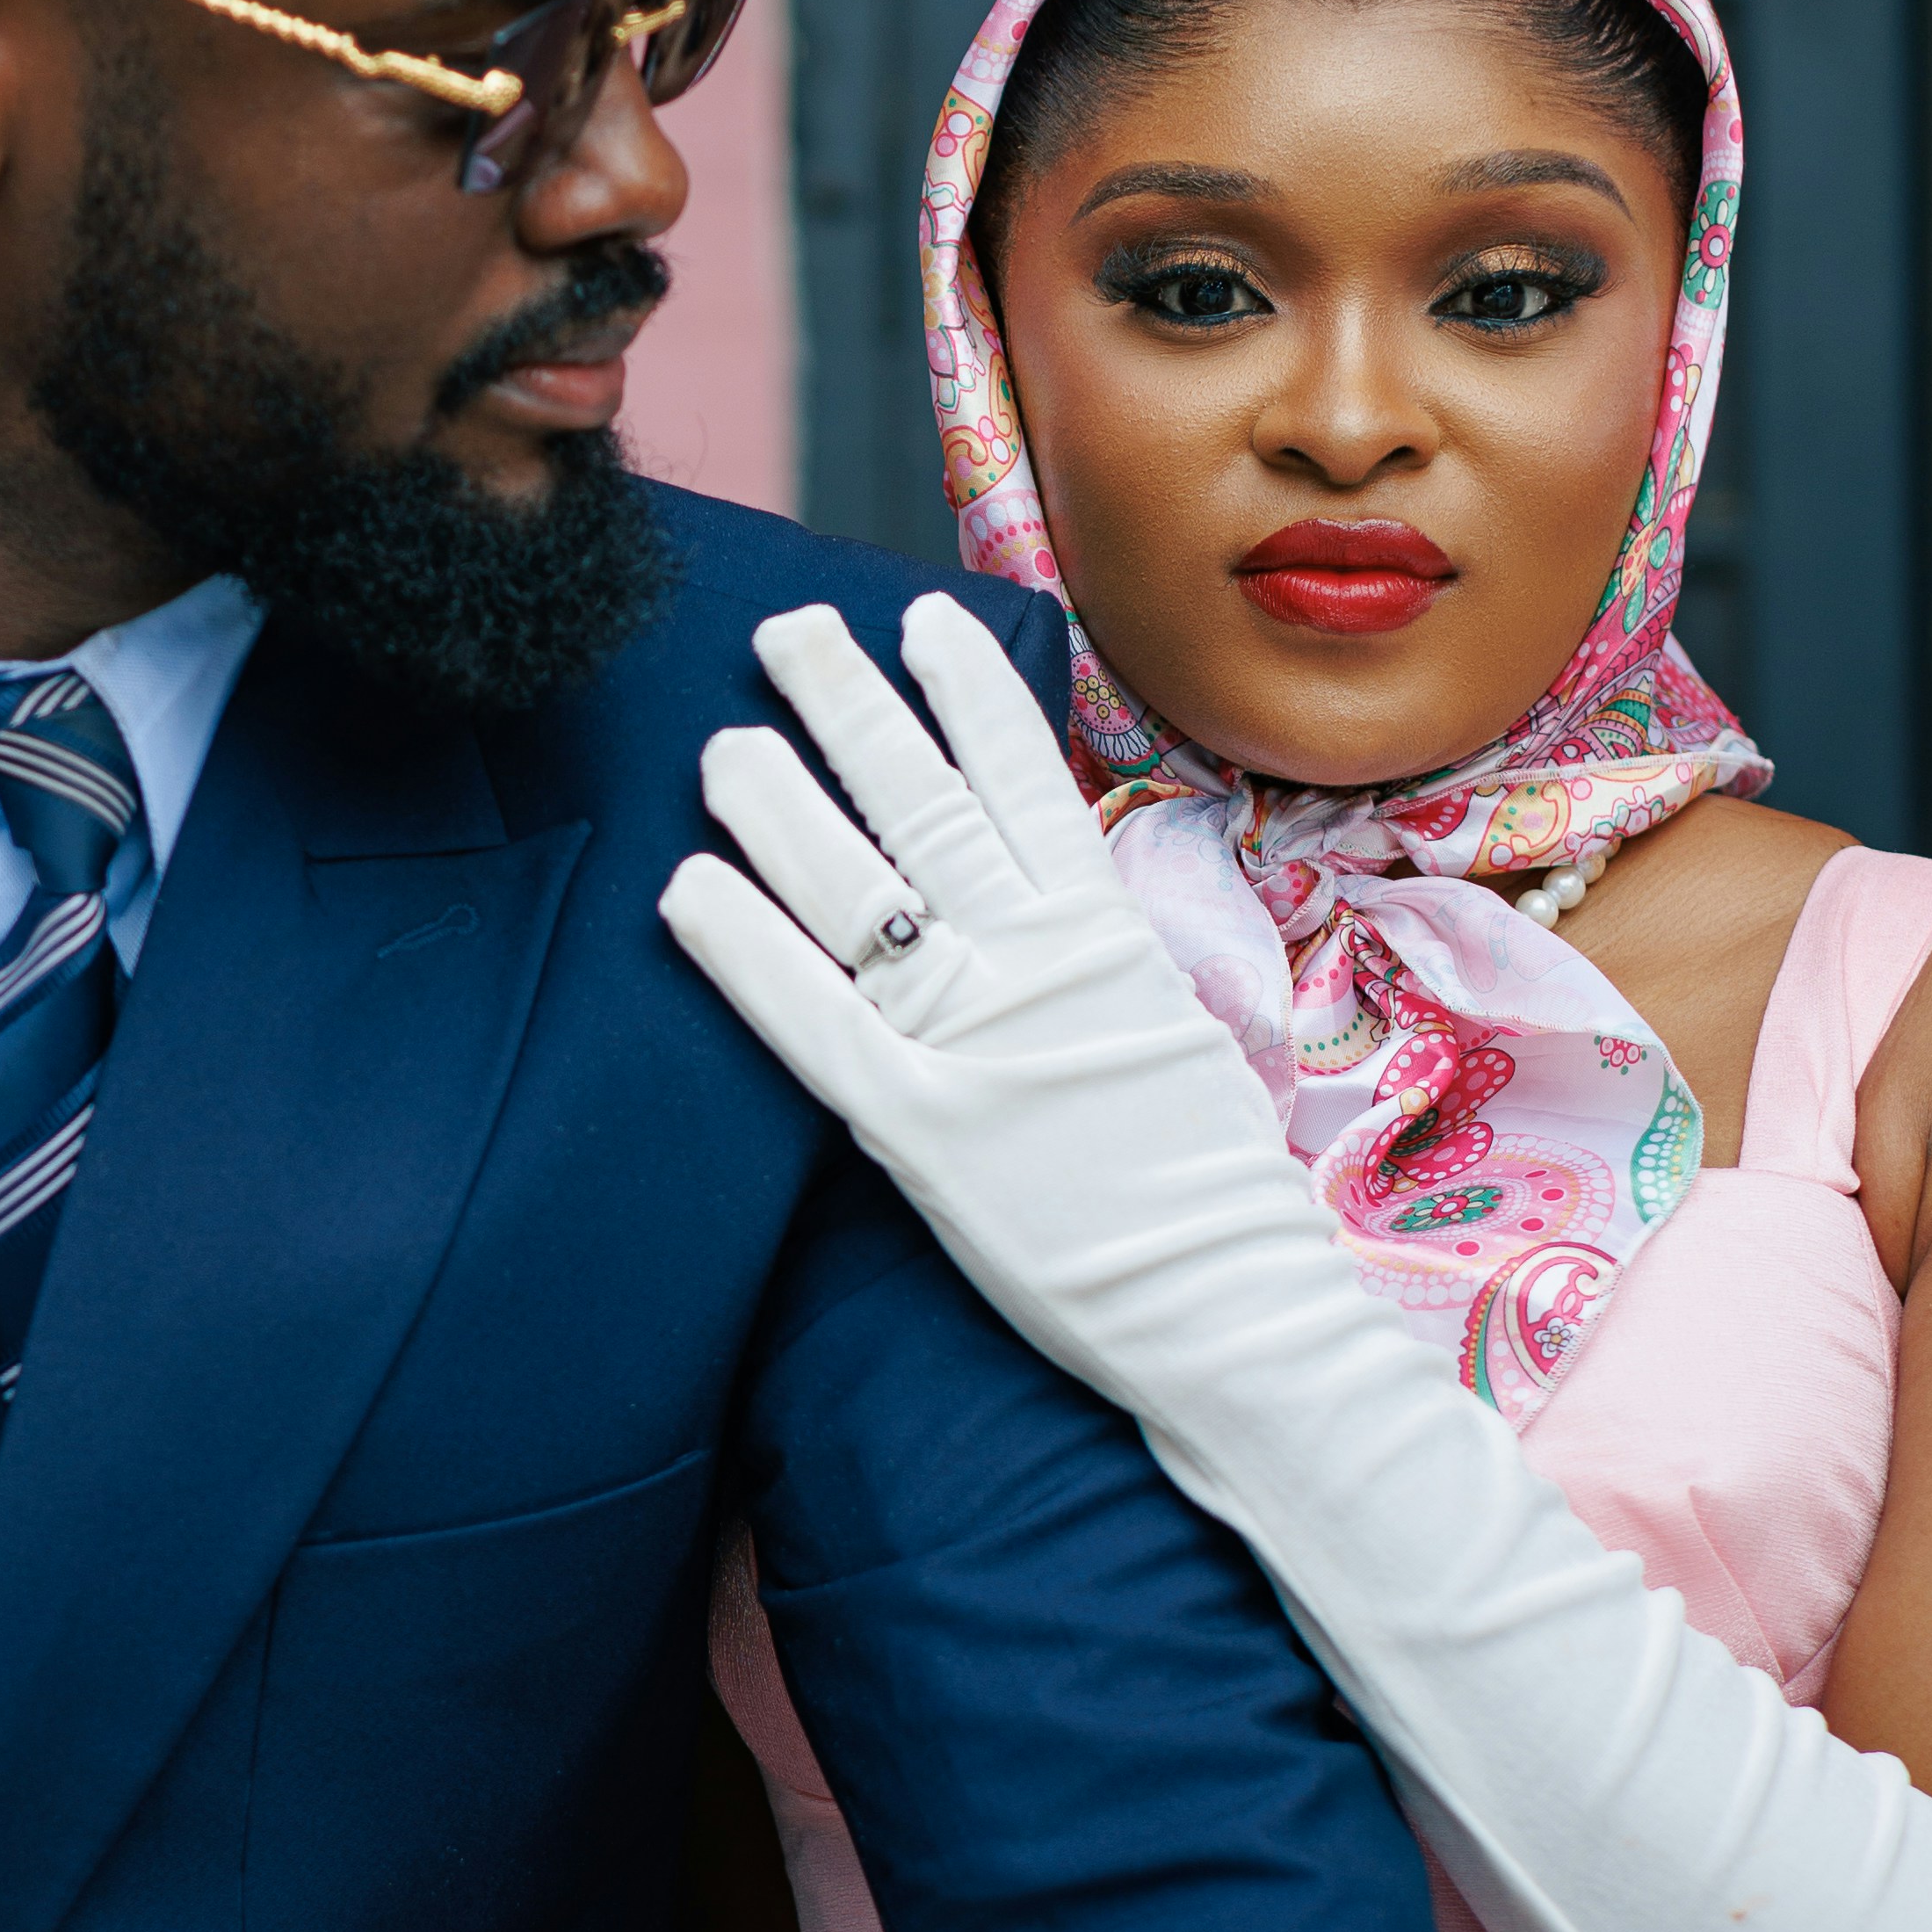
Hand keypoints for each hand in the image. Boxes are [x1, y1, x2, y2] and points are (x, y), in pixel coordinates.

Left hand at [663, 599, 1329, 1417]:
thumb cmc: (1216, 1203)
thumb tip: (1078, 927)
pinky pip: (813, 1018)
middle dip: (850, 705)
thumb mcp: (1181, 1050)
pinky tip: (686, 887)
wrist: (1245, 1312)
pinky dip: (747, 946)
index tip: (924, 619)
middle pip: (925, 802)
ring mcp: (977, 1039)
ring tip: (724, 738)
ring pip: (862, 883)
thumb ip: (1113, 981)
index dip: (969, 692)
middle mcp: (1038, 964)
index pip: (1028, 780)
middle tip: (786, 630)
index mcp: (1110, 939)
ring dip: (782, 800)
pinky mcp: (922, 1128)